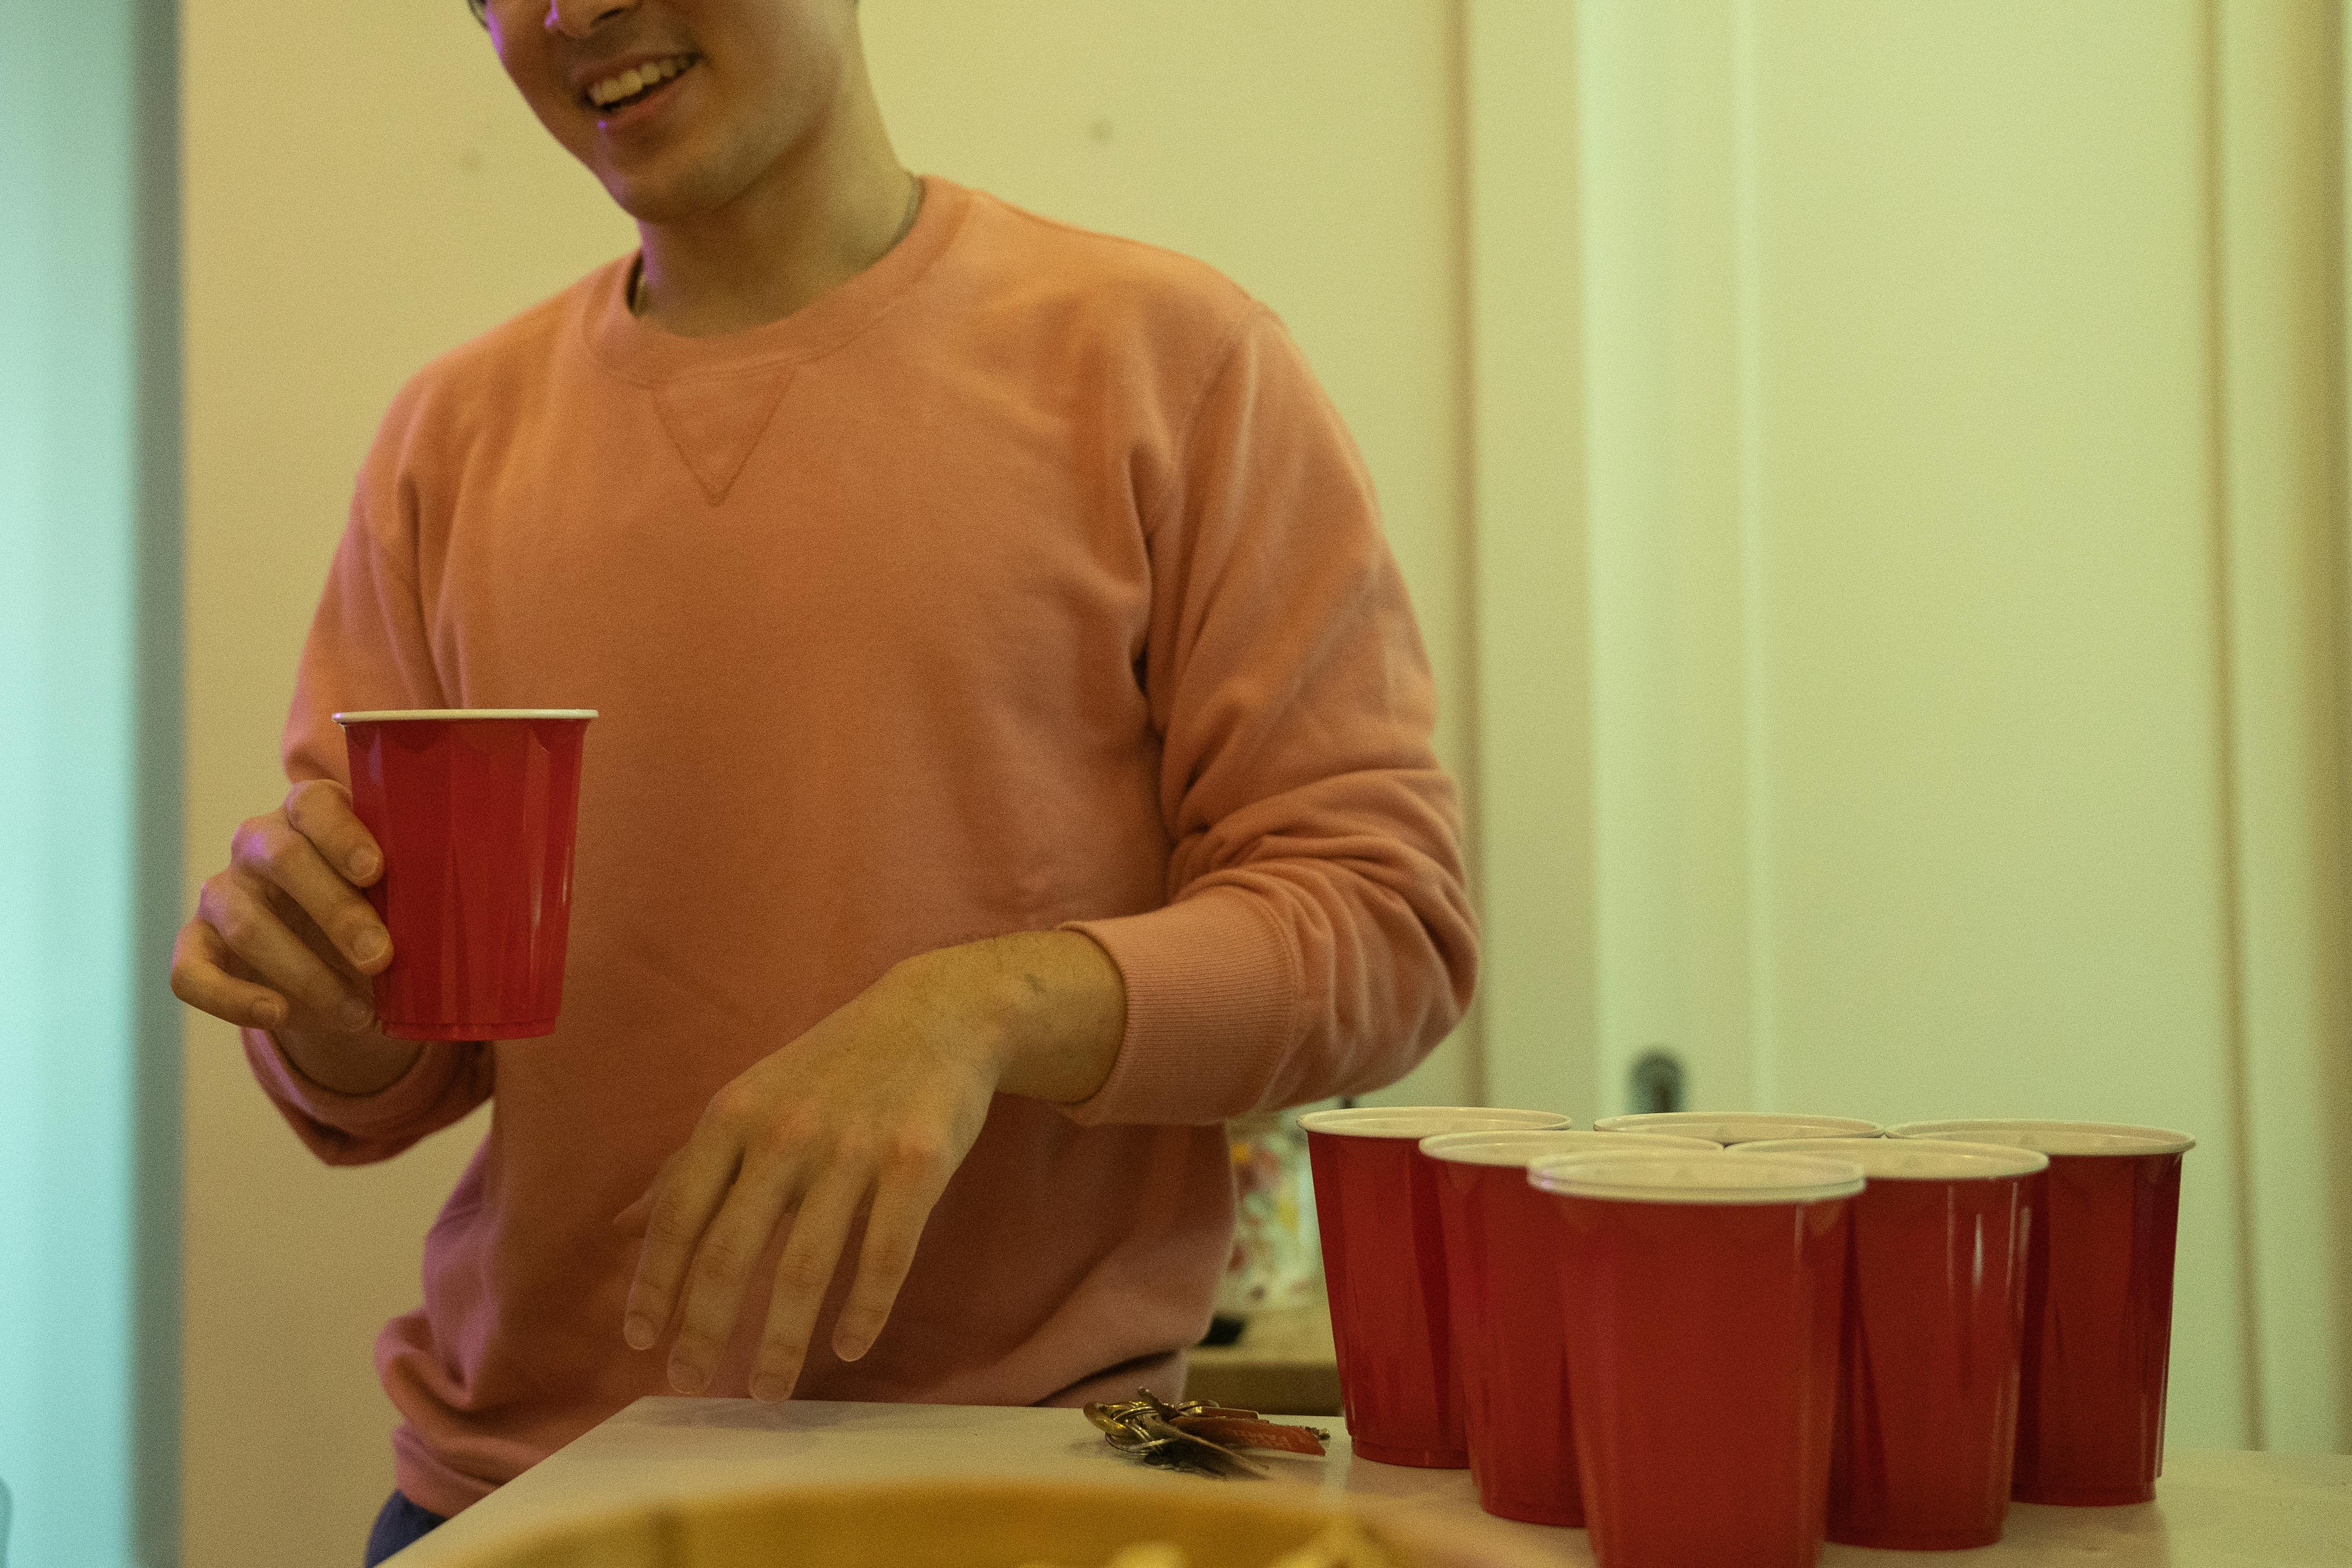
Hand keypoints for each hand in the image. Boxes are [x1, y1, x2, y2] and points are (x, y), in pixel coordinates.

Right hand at [171, 779, 419, 1094]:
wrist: (335, 956)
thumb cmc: (384, 907)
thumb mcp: (408, 889)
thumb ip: (432, 881)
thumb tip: (503, 901)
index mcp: (312, 813)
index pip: (314, 805)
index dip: (342, 834)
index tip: (377, 870)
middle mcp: (259, 844)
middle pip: (281, 859)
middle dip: (336, 912)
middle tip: (383, 958)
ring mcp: (223, 893)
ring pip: (247, 923)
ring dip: (307, 973)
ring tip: (362, 1013)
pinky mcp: (198, 944)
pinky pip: (193, 971)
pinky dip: (234, 997)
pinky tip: (279, 1014)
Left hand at [617, 931, 1123, 1401]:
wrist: (939, 1014)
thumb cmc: (833, 1066)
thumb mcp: (749, 1099)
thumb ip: (689, 1165)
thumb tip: (621, 1226)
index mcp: (734, 1116)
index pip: (678, 1215)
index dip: (656, 1284)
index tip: (642, 1342)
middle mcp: (786, 1134)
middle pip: (731, 1252)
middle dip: (705, 1329)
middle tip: (692, 1384)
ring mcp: (854, 1149)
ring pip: (806, 1268)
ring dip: (782, 1343)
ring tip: (767, 1391)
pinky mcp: (918, 1162)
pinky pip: (886, 1254)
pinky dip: (865, 1310)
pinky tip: (848, 1346)